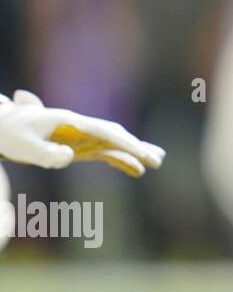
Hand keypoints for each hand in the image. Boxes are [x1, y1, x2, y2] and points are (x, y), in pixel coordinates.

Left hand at [0, 91, 165, 177]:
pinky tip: (135, 170)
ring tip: (157, 161)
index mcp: (70, 122)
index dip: (125, 142)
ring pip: (114, 143)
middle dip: (136, 147)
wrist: (3, 127)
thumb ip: (46, 153)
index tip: (141, 153)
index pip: (104, 132)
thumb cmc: (11, 135)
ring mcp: (81, 137)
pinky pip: (104, 154)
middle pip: (115, 135)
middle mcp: (81, 127)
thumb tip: (71, 157)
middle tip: (157, 159)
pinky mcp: (79, 147)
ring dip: (135, 152)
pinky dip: (121, 161)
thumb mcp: (24, 146)